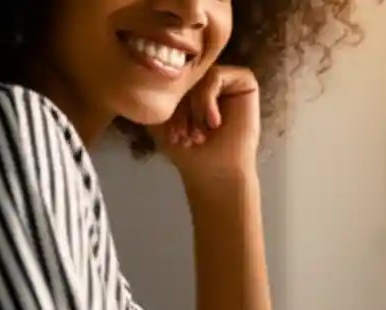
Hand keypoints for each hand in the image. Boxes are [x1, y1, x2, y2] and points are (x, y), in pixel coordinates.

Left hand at [152, 65, 260, 181]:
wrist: (215, 172)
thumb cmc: (188, 151)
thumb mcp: (159, 115)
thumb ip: (151, 88)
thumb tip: (141, 59)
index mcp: (189, 85)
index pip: (169, 76)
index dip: (167, 102)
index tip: (171, 135)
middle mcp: (207, 78)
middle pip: (184, 75)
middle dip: (180, 108)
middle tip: (184, 136)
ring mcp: (227, 78)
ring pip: (198, 76)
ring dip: (194, 108)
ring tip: (198, 134)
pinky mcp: (245, 81)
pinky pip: (216, 76)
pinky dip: (208, 101)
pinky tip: (214, 123)